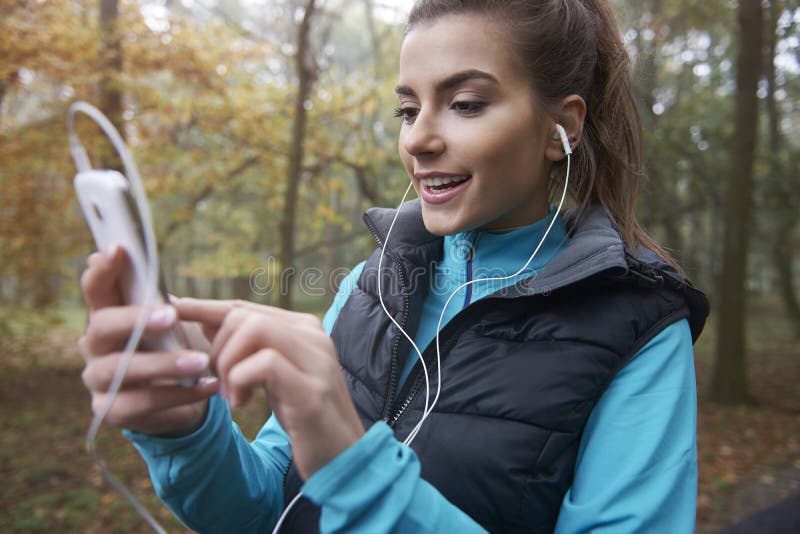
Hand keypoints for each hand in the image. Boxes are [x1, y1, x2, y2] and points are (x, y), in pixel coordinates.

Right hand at [78, 247, 218, 435]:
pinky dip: (180, 394)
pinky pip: (143, 403)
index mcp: (108, 316)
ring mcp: (98, 381)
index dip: (102, 270)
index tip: (119, 249)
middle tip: (172, 316)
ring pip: (121, 369)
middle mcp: (94, 346)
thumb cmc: (173, 349)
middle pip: (101, 327)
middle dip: (136, 320)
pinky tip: (210, 386)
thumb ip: (160, 300)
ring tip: (201, 361)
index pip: (95, 289)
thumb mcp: (171, 323)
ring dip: (164, 364)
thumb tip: (150, 272)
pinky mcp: (112, 411)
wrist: (180, 399)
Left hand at [174, 298, 365, 478]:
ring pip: (253, 329)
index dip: (205, 307)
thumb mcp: (272, 377)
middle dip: (216, 349)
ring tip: (230, 395)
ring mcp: (316, 360)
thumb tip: (204, 321)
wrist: (344, 456)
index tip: (172, 307)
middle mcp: (313, 336)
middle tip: (216, 383)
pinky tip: (242, 404)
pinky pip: (262, 364)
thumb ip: (247, 349)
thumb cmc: (304, 417)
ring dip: (227, 364)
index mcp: (304, 329)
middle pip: (244, 315)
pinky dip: (240, 381)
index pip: (245, 307)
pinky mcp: (312, 389)